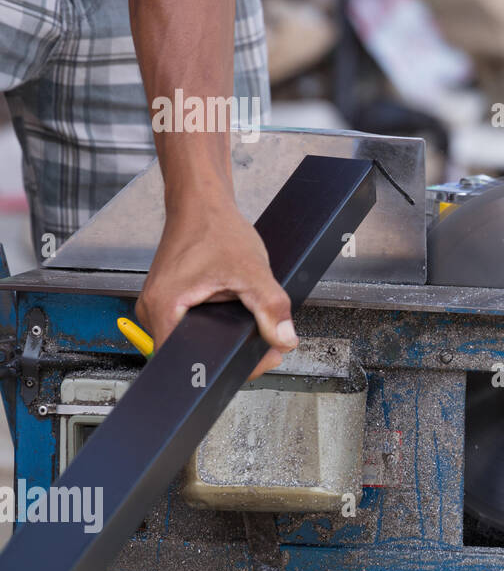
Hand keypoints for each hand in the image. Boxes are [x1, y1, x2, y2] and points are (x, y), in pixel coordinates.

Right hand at [136, 196, 297, 379]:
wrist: (201, 204)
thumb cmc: (215, 229)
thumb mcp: (252, 270)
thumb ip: (271, 308)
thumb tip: (284, 340)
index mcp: (163, 308)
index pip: (188, 362)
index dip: (225, 366)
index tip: (252, 360)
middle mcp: (153, 312)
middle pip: (192, 354)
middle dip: (230, 352)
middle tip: (260, 342)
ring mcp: (159, 308)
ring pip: (194, 341)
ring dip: (224, 337)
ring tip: (246, 320)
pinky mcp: (169, 302)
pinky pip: (193, 326)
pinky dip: (216, 324)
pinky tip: (231, 311)